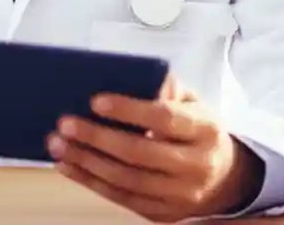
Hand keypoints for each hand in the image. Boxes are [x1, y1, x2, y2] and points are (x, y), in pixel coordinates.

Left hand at [47, 76, 263, 222]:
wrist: (225, 179)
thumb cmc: (198, 131)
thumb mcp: (194, 103)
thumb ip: (167, 87)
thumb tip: (132, 74)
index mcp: (205, 129)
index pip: (165, 118)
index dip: (129, 109)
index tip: (96, 101)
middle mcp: (196, 165)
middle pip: (140, 152)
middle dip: (97, 137)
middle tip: (66, 123)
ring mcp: (179, 194)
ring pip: (126, 179)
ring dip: (86, 161)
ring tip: (58, 144)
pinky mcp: (162, 213)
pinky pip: (120, 198)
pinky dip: (89, 181)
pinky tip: (68, 165)